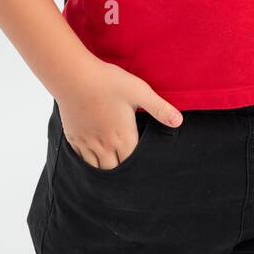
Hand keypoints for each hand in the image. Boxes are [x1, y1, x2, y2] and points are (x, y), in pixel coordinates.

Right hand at [57, 62, 182, 169]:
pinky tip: (92, 162)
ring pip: (98, 169)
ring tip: (112, 172)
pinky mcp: (74, 139)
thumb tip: (179, 122)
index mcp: (124, 137)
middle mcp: (105, 146)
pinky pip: (81, 161)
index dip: (140, 167)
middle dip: (123, 174)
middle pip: (116, 171)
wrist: (75, 77)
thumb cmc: (108, 82)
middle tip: (129, 177)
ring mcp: (87, 144)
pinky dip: (89, 164)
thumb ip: (160, 108)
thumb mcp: (140, 91)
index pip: (134, 164)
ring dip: (106, 171)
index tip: (144, 169)